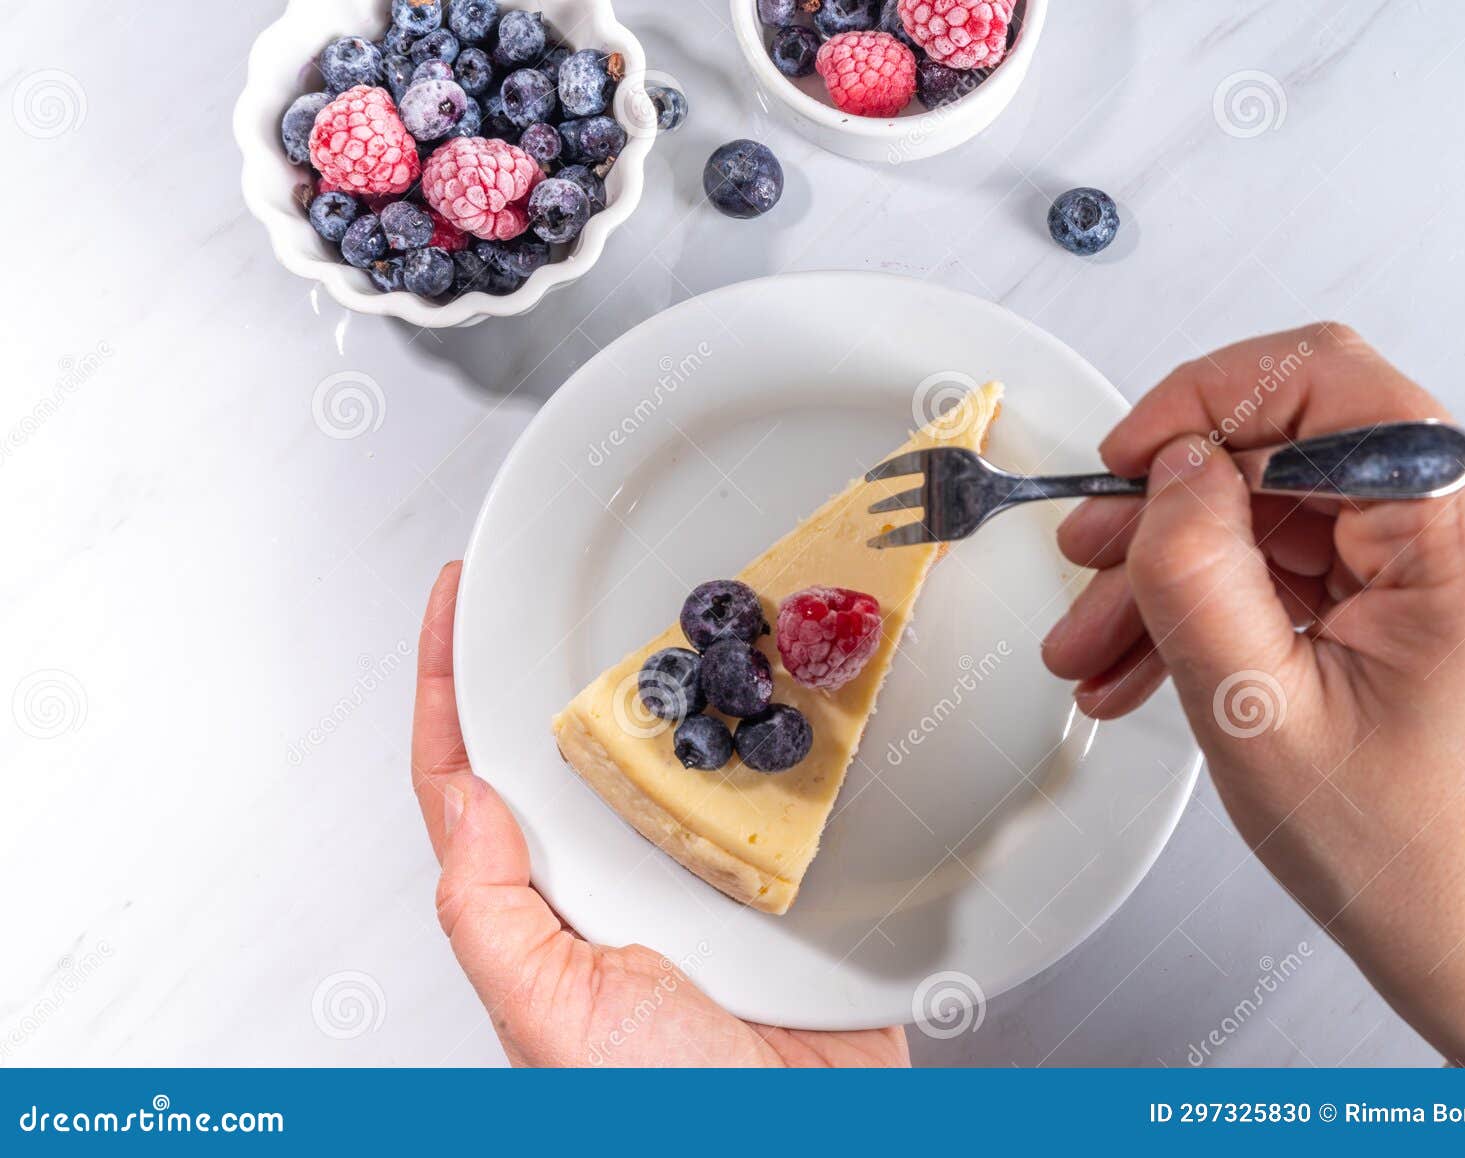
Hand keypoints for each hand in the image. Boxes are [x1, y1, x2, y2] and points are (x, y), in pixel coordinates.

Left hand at [411, 562, 908, 1066]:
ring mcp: (700, 879)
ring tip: (703, 614)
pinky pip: (778, 792)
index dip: (445, 686)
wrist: (803, 1145)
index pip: (468, 781)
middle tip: (582, 578)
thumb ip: (491, 915)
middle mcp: (616, 884)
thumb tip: (463, 798)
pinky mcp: (782, 884)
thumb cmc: (665, 1109)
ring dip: (691, 689)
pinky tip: (795, 700)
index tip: (451, 602)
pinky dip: (786, 741)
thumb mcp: (550, 1016)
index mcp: (545, 911)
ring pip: (681, 755)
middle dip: (571, 659)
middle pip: (578, 746)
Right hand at [1043, 323, 1464, 1065]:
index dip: (1201, 403)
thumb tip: (1165, 469)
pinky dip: (1227, 599)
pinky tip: (1155, 655)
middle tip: (1087, 560)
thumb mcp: (1259, 712)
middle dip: (1169, 511)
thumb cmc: (1415, 857)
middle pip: (1291, 450)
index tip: (1122, 460)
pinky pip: (1307, 557)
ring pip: (1283, 509)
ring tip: (1100, 639)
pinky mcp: (1438, 584)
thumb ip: (1195, 570)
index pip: (1325, 382)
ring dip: (1180, 568)